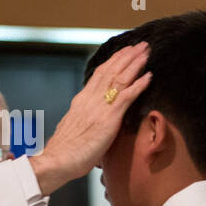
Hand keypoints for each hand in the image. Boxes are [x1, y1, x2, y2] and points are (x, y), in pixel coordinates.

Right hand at [30, 43, 151, 195]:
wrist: (57, 160)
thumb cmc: (63, 152)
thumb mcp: (73, 129)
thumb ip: (83, 121)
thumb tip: (89, 122)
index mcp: (81, 101)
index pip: (99, 75)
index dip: (113, 62)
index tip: (124, 52)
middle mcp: (90, 99)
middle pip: (111, 71)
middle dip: (127, 56)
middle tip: (140, 45)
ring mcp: (99, 107)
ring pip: (119, 78)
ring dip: (135, 64)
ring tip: (146, 52)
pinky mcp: (108, 118)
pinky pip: (126, 97)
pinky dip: (139, 85)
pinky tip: (149, 76)